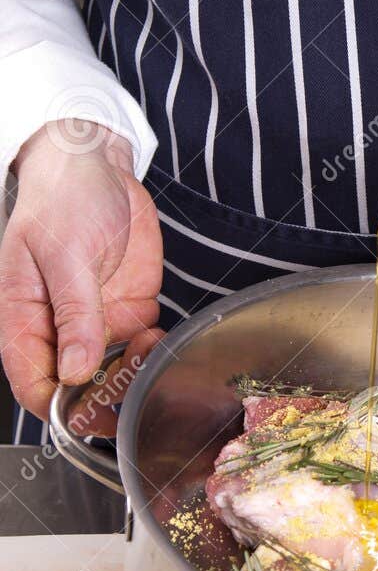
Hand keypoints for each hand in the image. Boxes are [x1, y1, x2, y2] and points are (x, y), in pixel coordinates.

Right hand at [0, 122, 163, 423]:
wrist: (97, 164)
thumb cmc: (63, 199)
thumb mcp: (66, 254)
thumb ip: (74, 314)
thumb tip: (75, 370)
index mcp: (25, 320)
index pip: (34, 386)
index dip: (61, 407)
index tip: (91, 406)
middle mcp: (59, 330)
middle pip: (76, 390)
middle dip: (105, 397)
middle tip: (131, 380)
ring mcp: (95, 324)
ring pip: (112, 376)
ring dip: (133, 377)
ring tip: (148, 347)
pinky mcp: (128, 311)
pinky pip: (142, 350)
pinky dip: (154, 354)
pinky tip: (159, 338)